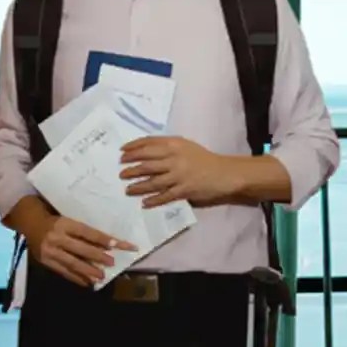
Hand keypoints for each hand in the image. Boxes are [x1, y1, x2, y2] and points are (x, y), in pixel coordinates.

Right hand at [28, 216, 135, 287]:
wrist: (30, 225)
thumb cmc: (55, 222)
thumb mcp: (68, 222)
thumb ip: (83, 233)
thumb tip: (106, 246)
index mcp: (64, 224)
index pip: (87, 232)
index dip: (103, 239)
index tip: (118, 245)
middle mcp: (56, 237)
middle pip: (81, 249)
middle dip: (98, 257)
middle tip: (112, 263)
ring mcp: (50, 251)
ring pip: (72, 263)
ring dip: (89, 271)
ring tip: (101, 277)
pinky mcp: (46, 262)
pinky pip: (64, 272)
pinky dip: (77, 278)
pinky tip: (87, 282)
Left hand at [119, 135, 235, 207]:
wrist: (224, 173)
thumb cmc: (202, 158)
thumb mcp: (185, 146)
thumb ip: (166, 147)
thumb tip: (142, 150)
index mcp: (174, 144)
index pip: (148, 143)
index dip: (133, 147)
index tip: (122, 152)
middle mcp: (175, 158)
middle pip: (147, 163)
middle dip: (131, 168)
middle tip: (121, 173)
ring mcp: (179, 175)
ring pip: (153, 181)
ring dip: (138, 186)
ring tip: (127, 189)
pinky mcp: (184, 190)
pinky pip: (165, 196)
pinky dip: (153, 200)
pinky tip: (144, 203)